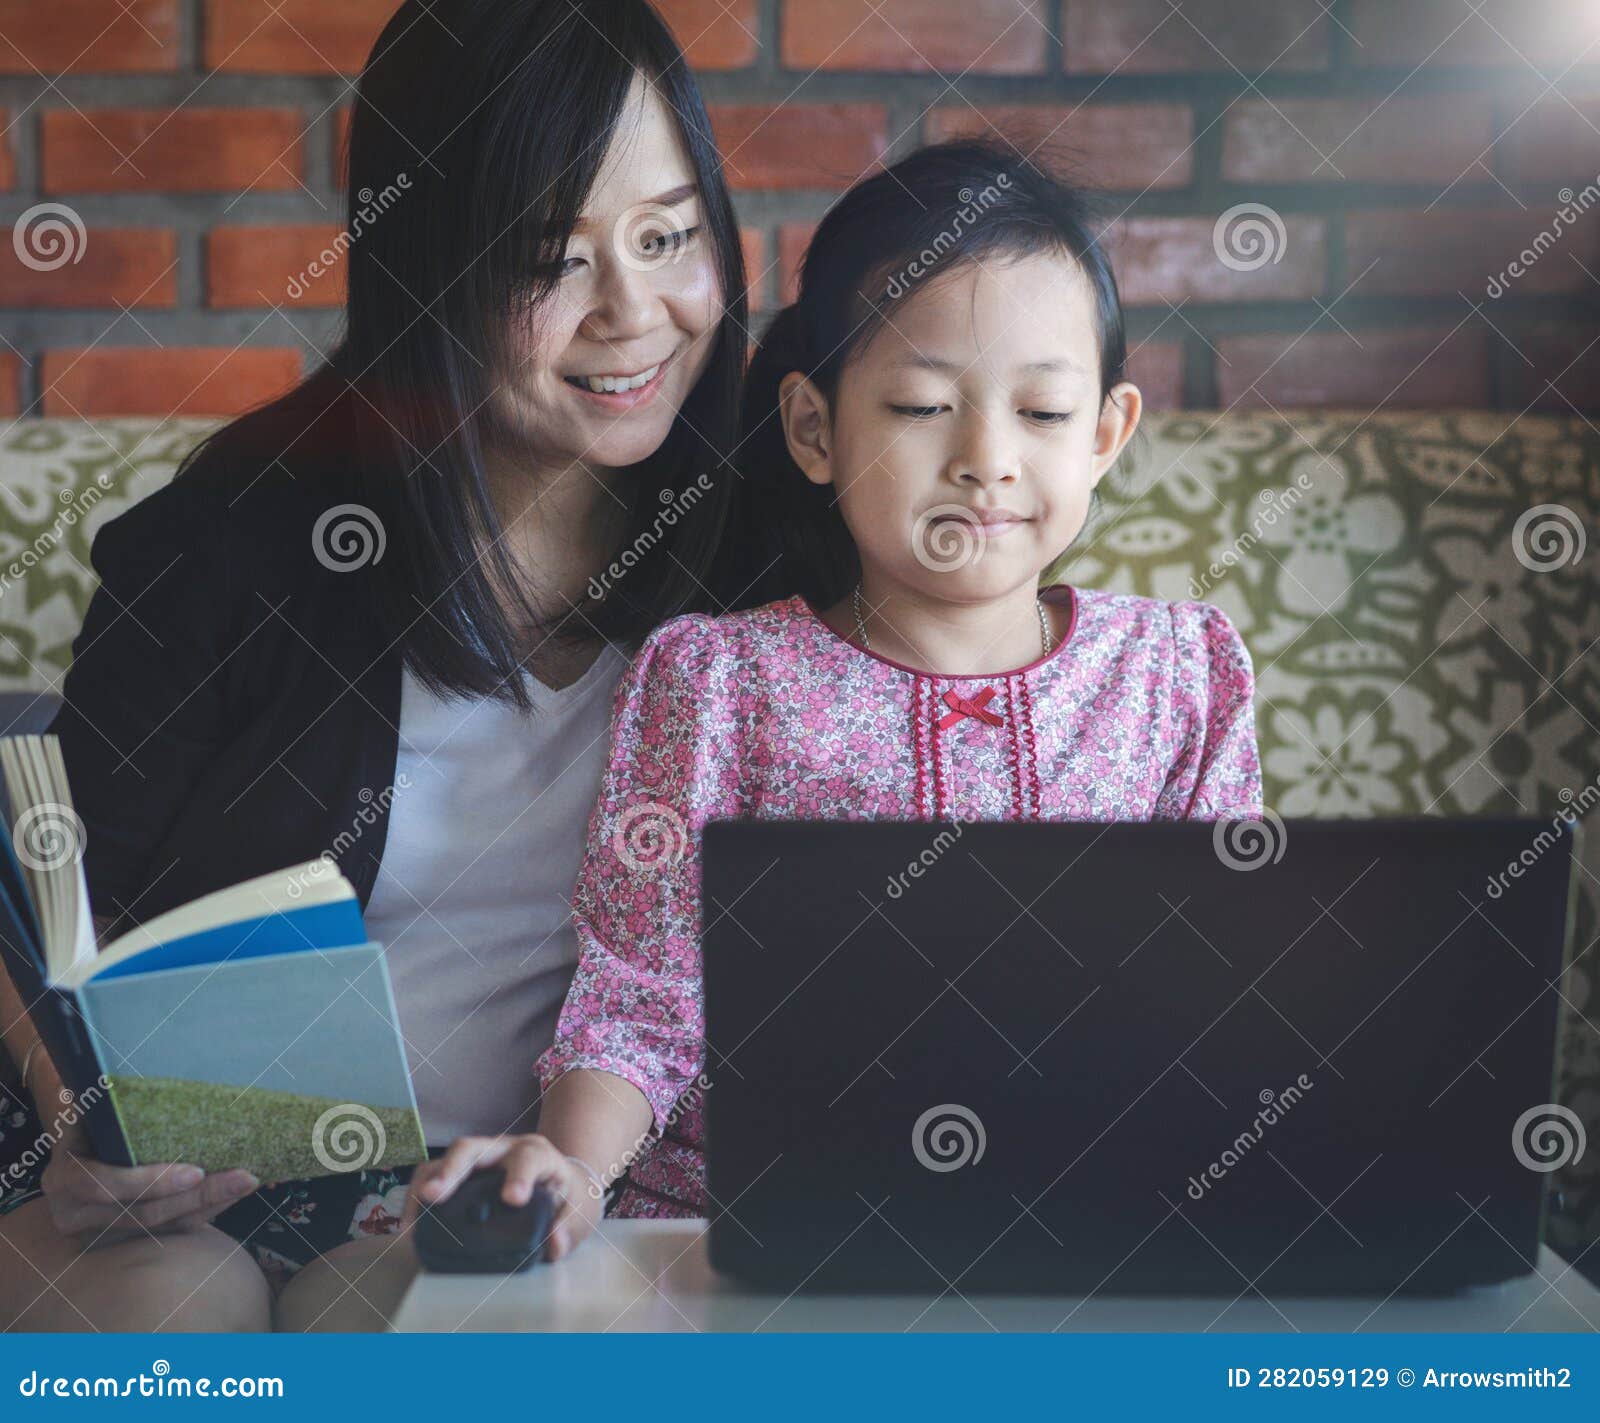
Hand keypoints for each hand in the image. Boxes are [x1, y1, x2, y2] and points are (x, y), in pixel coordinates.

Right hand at [40, 1124, 258, 1246]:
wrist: (73, 1160)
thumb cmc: (90, 1127)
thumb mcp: (93, 1113)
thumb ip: (114, 1104)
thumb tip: (141, 1074)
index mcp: (64, 1175)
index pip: (101, 1185)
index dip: (148, 1181)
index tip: (196, 1171)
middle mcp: (74, 1212)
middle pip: (142, 1214)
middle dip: (198, 1197)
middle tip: (243, 1177)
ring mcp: (96, 1234)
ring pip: (160, 1228)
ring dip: (208, 1206)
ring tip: (245, 1184)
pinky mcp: (122, 1243)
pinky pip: (167, 1233)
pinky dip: (202, 1214)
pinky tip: (231, 1196)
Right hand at [400, 1134, 604, 1261]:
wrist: (560, 1184)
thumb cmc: (567, 1198)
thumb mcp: (579, 1213)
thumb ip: (568, 1230)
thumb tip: (553, 1247)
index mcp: (539, 1155)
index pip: (529, 1158)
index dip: (520, 1176)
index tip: (513, 1199)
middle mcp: (504, 1149)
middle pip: (472, 1148)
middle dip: (451, 1170)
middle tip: (433, 1197)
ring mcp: (480, 1159)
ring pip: (445, 1161)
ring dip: (427, 1186)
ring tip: (410, 1224)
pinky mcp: (461, 1173)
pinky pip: (433, 1175)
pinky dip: (417, 1198)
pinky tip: (411, 1226)